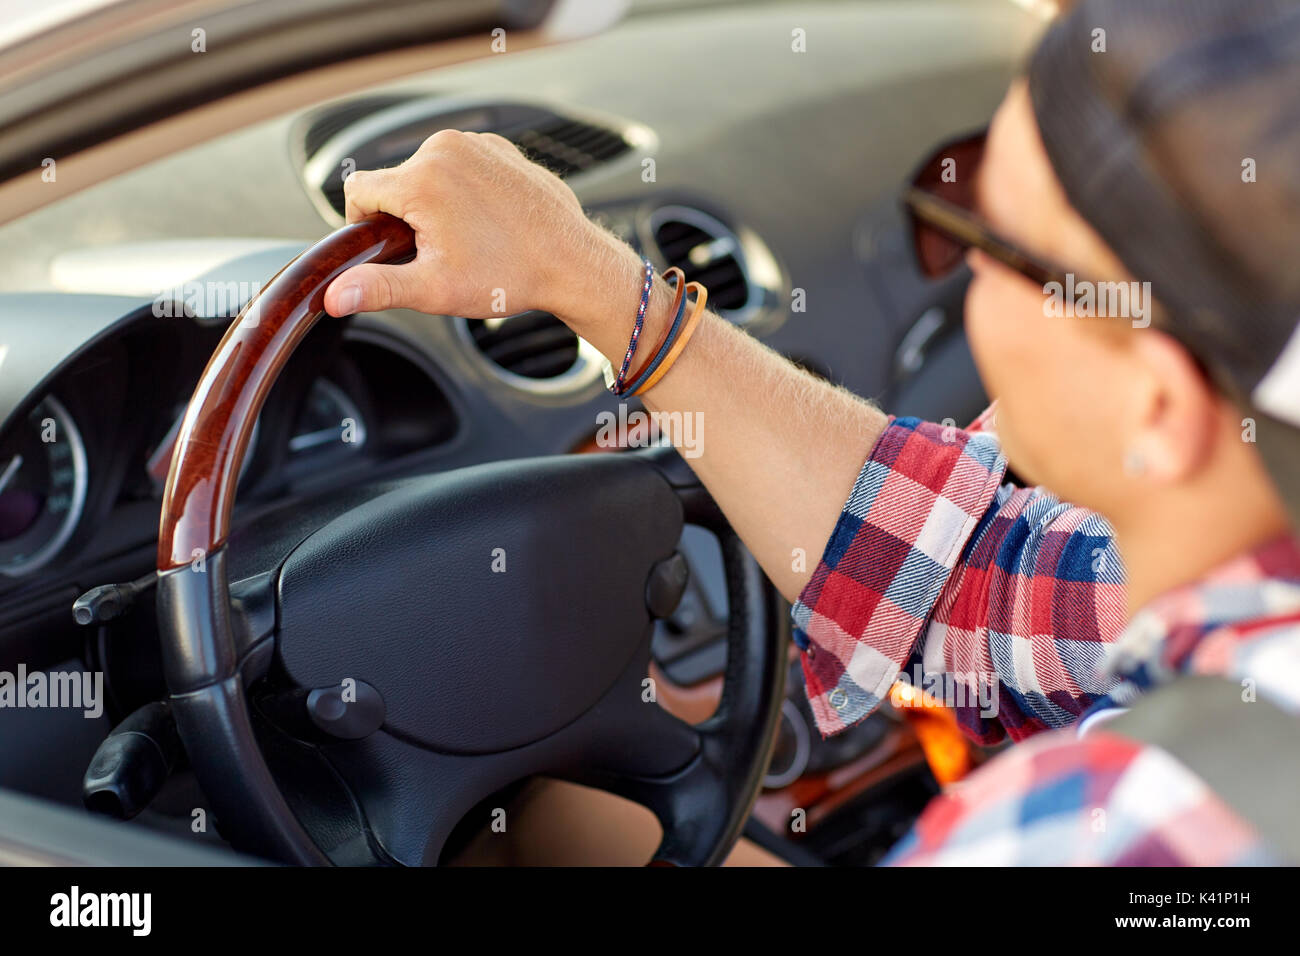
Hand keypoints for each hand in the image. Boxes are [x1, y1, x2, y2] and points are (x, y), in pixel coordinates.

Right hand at [322, 129, 618, 320]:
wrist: (572, 262)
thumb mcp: (435, 289)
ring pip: (428, 172)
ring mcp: (476, 144)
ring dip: (434, 202)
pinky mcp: (500, 148)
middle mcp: (445, 149)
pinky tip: (489, 222)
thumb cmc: (509, 276)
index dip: (364, 223)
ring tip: (469, 239)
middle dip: (406, 217)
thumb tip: (333, 295)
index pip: (358, 190)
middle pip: (395, 181)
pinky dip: (465, 190)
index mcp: (420, 179)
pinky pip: (462, 165)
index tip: (389, 248)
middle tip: (441, 252)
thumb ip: (378, 288)